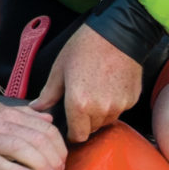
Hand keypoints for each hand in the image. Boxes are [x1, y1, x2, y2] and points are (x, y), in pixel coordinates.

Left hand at [31, 24, 142, 143]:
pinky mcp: (132, 99)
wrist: (119, 33)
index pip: (77, 136)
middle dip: (85, 121)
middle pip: (92, 129)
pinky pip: (120, 109)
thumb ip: (48, 94)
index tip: (70, 126)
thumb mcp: (60, 68)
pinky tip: (109, 85)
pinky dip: (114, 103)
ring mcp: (119, 105)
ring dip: (100, 113)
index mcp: (79, 104)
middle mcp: (100, 110)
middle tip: (82, 102)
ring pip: (106, 120)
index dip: (72, 133)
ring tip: (96, 90)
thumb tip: (36, 108)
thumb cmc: (86, 47)